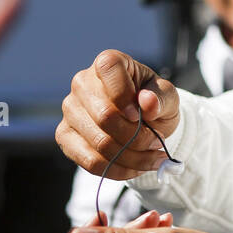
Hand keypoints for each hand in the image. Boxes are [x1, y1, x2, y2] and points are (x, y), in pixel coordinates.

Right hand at [55, 49, 179, 180]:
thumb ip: (161, 97)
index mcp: (108, 62)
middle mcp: (83, 82)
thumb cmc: (154, 102)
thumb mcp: (167, 96)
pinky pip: (90, 162)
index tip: (141, 115)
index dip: (125, 96)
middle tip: (157, 143)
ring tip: (152, 157)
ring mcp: (70, 109)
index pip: (109, 70)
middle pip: (105, 116)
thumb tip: (147, 101)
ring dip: (131, 157)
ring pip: (100, 143)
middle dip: (137, 137)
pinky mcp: (64, 136)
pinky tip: (135, 168)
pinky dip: (117, 170)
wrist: (143, 122)